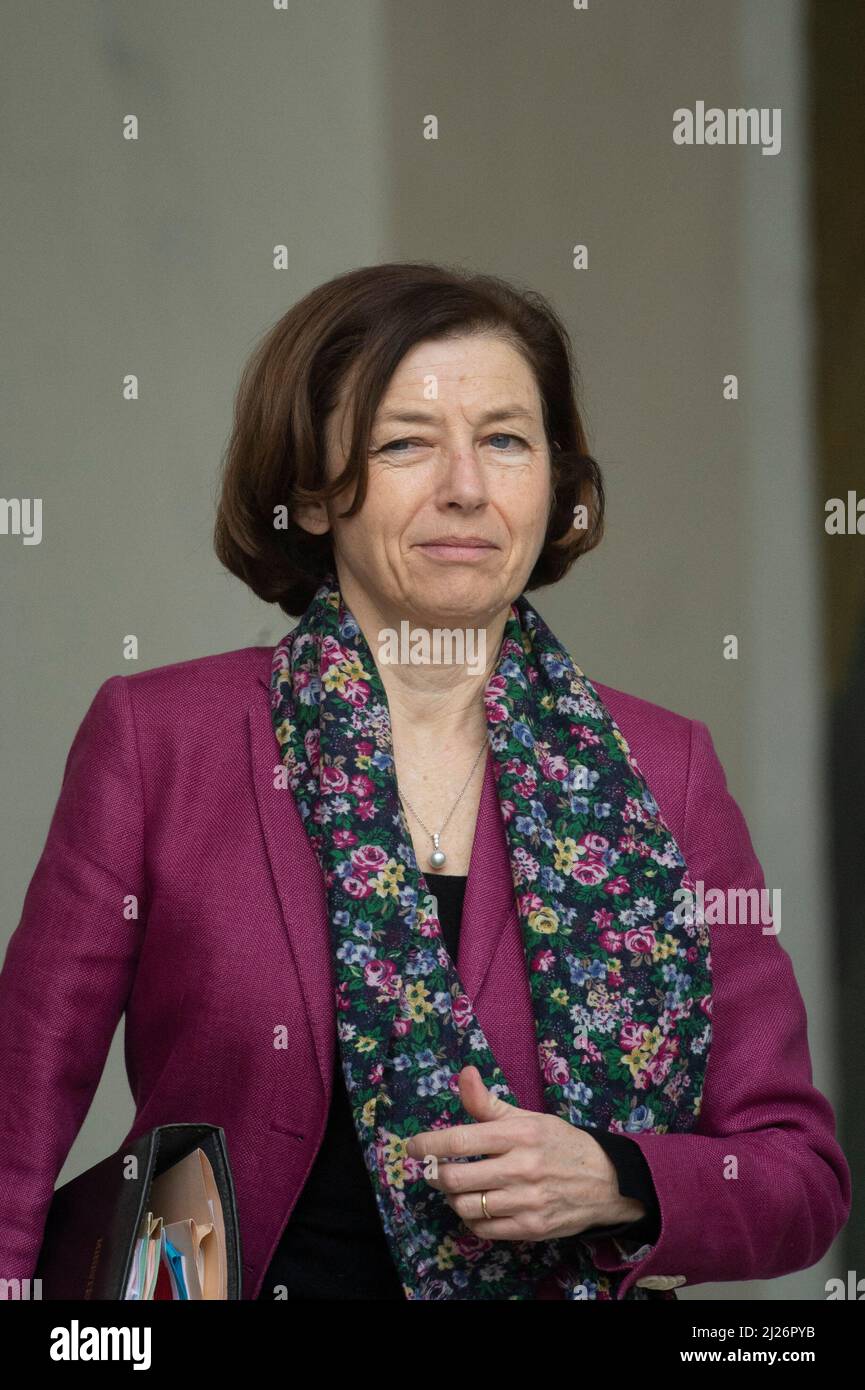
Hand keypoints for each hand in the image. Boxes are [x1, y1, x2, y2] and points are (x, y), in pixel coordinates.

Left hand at [403, 1065, 646, 1241]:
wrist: (607, 1182)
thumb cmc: (560, 1144)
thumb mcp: (528, 1117)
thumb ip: (489, 1103)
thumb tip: (464, 1073)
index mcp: (519, 1135)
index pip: (460, 1141)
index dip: (428, 1144)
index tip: (413, 1146)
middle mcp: (522, 1168)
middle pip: (455, 1179)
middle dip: (434, 1174)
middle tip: (432, 1169)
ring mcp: (526, 1202)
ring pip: (466, 1206)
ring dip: (452, 1197)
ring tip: (456, 1187)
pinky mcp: (531, 1228)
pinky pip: (484, 1229)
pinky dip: (471, 1219)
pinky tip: (476, 1206)